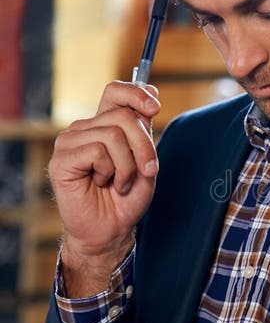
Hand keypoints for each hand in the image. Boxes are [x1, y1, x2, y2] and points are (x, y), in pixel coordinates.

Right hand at [49, 82, 160, 292]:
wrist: (111, 230)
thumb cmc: (126, 198)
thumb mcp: (145, 160)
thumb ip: (145, 129)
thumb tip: (153, 92)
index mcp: (104, 125)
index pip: (115, 92)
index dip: (136, 93)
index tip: (155, 108)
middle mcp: (85, 129)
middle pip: (123, 116)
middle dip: (144, 146)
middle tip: (147, 171)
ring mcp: (70, 142)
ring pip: (113, 134)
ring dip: (128, 165)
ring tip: (120, 183)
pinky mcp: (62, 159)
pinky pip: (98, 151)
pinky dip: (111, 171)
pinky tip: (103, 183)